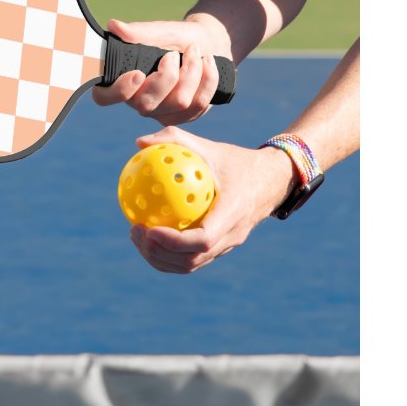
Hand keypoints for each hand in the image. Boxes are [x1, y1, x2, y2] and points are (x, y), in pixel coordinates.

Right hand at [91, 15, 232, 125]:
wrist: (207, 44)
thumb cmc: (177, 37)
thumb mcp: (161, 31)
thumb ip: (139, 32)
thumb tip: (114, 26)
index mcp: (124, 80)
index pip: (105, 97)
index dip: (118, 91)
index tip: (137, 73)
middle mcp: (139, 101)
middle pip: (146, 104)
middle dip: (167, 77)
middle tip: (173, 54)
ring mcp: (162, 112)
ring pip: (178, 103)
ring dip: (191, 72)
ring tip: (194, 51)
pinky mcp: (185, 116)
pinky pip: (198, 105)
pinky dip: (207, 79)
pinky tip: (208, 62)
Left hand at [127, 126, 297, 273]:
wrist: (270, 181)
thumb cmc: (236, 162)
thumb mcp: (210, 147)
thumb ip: (176, 140)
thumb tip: (139, 143)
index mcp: (233, 213)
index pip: (203, 239)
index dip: (173, 241)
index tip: (149, 228)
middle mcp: (232, 235)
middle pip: (192, 260)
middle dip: (158, 252)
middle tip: (136, 230)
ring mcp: (227, 246)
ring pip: (190, 265)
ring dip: (160, 257)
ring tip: (137, 235)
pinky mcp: (221, 249)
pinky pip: (192, 259)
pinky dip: (168, 254)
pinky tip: (149, 235)